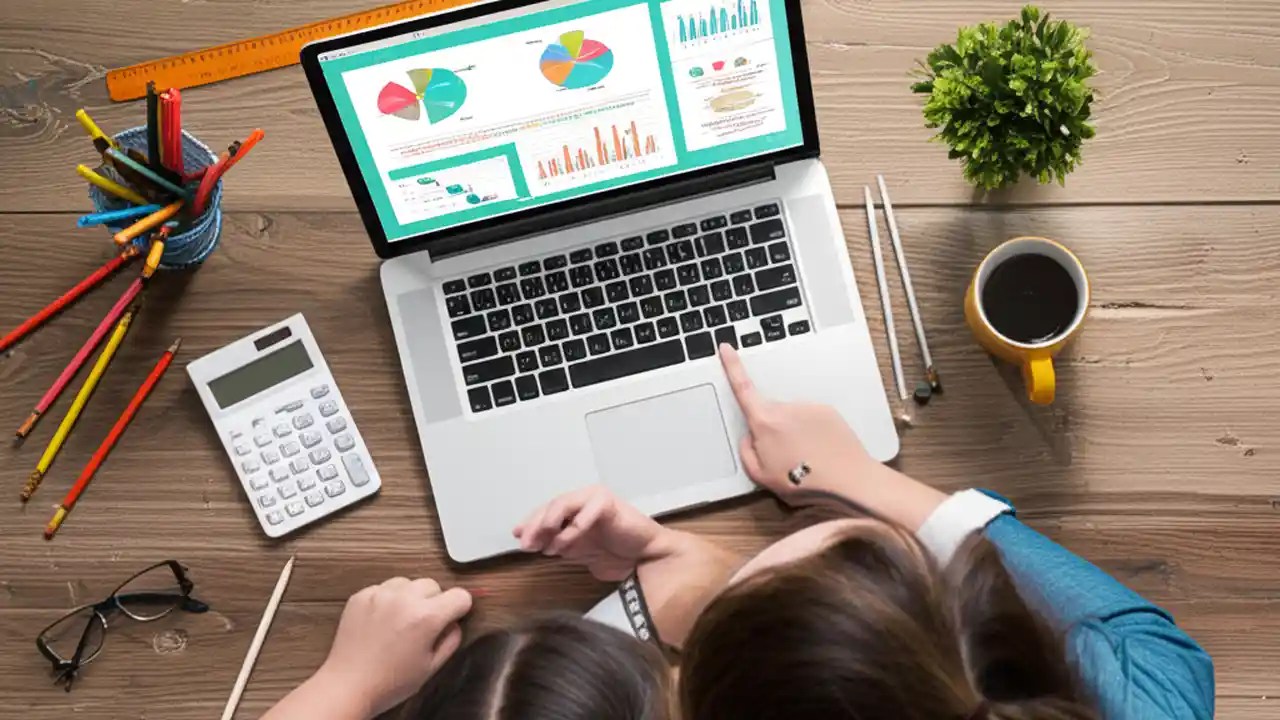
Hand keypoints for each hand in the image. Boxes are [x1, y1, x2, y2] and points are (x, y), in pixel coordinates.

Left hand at [316, 578, 472, 716]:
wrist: (348, 685)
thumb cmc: (390, 682)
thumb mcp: (431, 667)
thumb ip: (451, 640)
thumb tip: (454, 622)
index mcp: (426, 617)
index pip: (459, 595)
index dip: (460, 608)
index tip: (454, 616)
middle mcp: (404, 599)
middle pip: (433, 585)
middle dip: (434, 602)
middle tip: (423, 624)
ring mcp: (380, 595)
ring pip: (408, 582)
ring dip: (410, 596)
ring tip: (401, 621)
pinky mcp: (361, 596)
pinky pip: (384, 588)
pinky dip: (388, 599)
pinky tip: (382, 621)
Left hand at [515, 485, 740, 647]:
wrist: (649, 558)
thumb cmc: (619, 555)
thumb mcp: (579, 553)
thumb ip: (558, 545)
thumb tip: (532, 543)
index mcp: (576, 511)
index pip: (547, 512)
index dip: (530, 523)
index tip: (517, 537)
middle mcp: (584, 501)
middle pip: (551, 506)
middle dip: (535, 525)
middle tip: (526, 543)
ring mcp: (596, 500)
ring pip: (563, 503)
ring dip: (549, 523)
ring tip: (544, 543)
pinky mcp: (609, 503)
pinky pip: (586, 511)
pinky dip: (573, 527)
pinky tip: (564, 543)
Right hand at [719, 344, 875, 504]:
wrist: (848, 480)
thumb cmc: (804, 483)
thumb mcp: (761, 477)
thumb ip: (746, 452)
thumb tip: (749, 437)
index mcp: (765, 423)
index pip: (743, 388)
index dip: (732, 366)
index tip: (727, 347)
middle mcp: (786, 408)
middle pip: (770, 413)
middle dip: (772, 430)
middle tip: (785, 459)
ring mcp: (808, 407)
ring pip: (791, 418)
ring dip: (794, 433)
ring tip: (806, 459)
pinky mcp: (827, 410)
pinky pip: (811, 419)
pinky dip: (812, 432)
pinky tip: (820, 451)